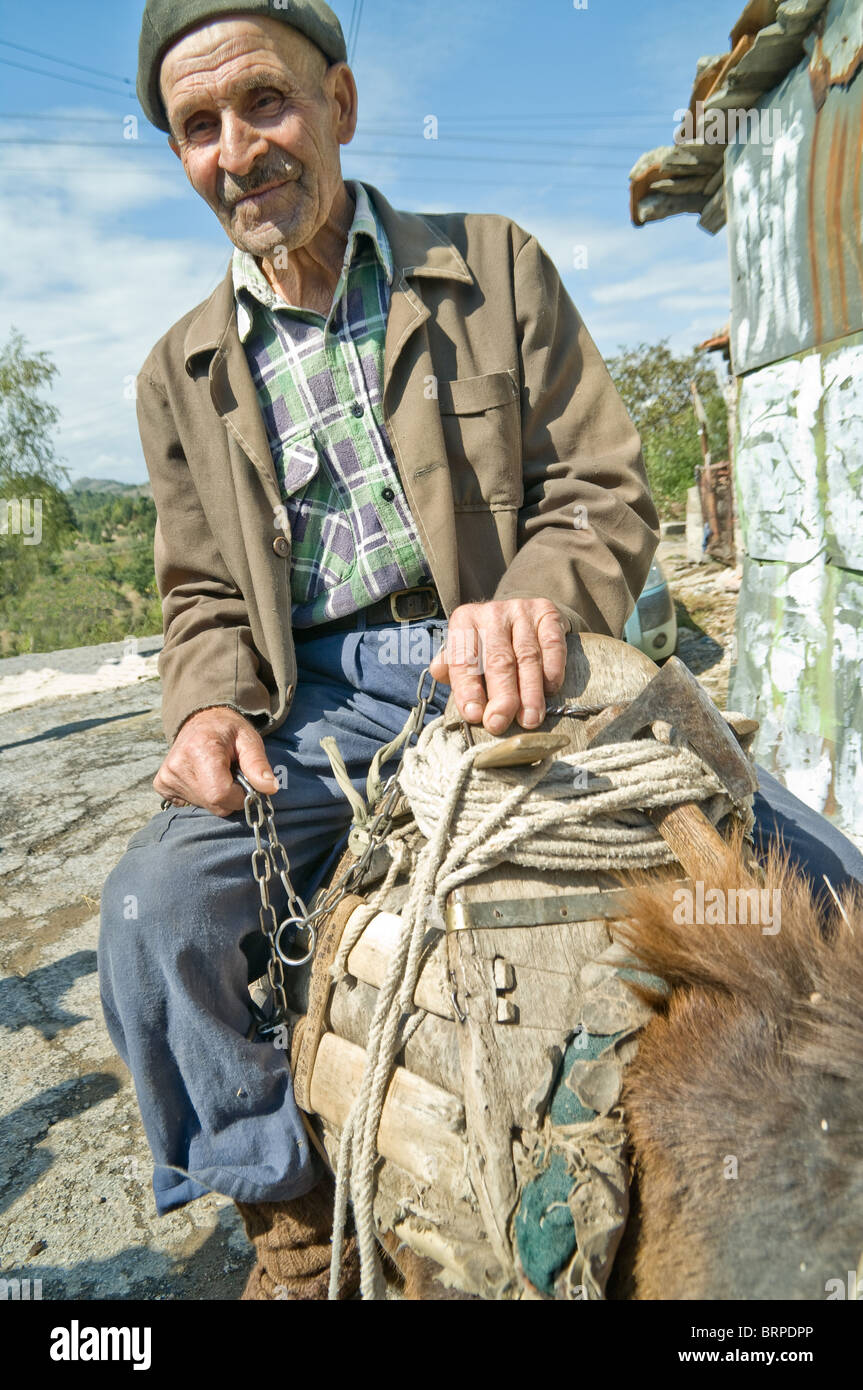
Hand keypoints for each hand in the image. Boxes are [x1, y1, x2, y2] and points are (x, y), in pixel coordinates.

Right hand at [153, 706, 278, 816]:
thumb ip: (258, 764)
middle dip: (230, 797)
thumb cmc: (228, 730)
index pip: (221, 794)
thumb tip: (270, 788)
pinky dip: (201, 795)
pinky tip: (202, 777)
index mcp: (201, 750)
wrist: (200, 720)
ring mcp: (167, 775)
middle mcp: (179, 765)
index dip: (239, 797)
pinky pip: (188, 804)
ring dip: (216, 796)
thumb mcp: (249, 740)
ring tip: (216, 773)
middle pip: (213, 804)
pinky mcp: (162, 783)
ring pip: (203, 806)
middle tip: (232, 775)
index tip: (245, 784)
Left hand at [429, 598, 568, 734]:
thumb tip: (438, 672)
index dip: (467, 689)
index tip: (474, 715)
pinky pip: (552, 644)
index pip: (464, 658)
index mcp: (464, 621)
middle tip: (500, 723)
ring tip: (530, 719)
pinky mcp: (547, 613)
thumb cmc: (486, 643)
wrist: (518, 615)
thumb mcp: (465, 650)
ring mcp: (522, 611)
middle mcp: (492, 613)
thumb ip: (452, 665)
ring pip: (527, 657)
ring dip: (529, 692)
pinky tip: (550, 690)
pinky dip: (552, 669)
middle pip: (498, 660)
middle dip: (500, 697)